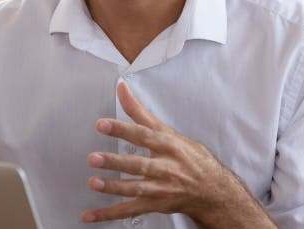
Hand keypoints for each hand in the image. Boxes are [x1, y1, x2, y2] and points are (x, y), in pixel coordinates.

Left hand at [81, 83, 273, 226]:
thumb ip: (141, 112)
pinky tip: (91, 214)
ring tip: (94, 182)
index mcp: (169, 145)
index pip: (144, 135)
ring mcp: (161, 189)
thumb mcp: (169, 132)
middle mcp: (166, 167)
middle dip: (116, 162)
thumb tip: (121, 88)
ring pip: (135, 188)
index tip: (102, 125)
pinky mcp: (156, 205)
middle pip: (139, 164)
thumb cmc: (190, 157)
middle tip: (94, 158)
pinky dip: (109, 214)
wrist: (212, 190)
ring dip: (113, 187)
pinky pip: (129, 210)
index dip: (123, 129)